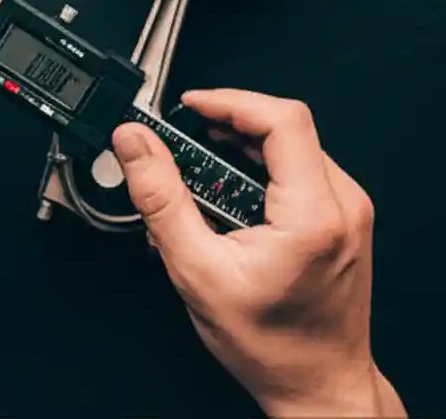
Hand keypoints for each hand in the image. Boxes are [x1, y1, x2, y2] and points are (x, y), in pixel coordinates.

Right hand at [111, 89, 402, 417]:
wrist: (316, 381)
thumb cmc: (269, 343)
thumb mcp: (195, 269)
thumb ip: (160, 198)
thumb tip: (135, 144)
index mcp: (312, 215)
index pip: (282, 121)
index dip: (230, 101)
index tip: (191, 105)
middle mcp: (341, 205)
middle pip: (285, 128)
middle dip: (227, 125)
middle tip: (184, 141)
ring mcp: (347, 212)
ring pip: (292, 147)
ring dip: (241, 148)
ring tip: (200, 174)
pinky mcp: (343, 219)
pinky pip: (301, 171)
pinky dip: (259, 170)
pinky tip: (228, 196)